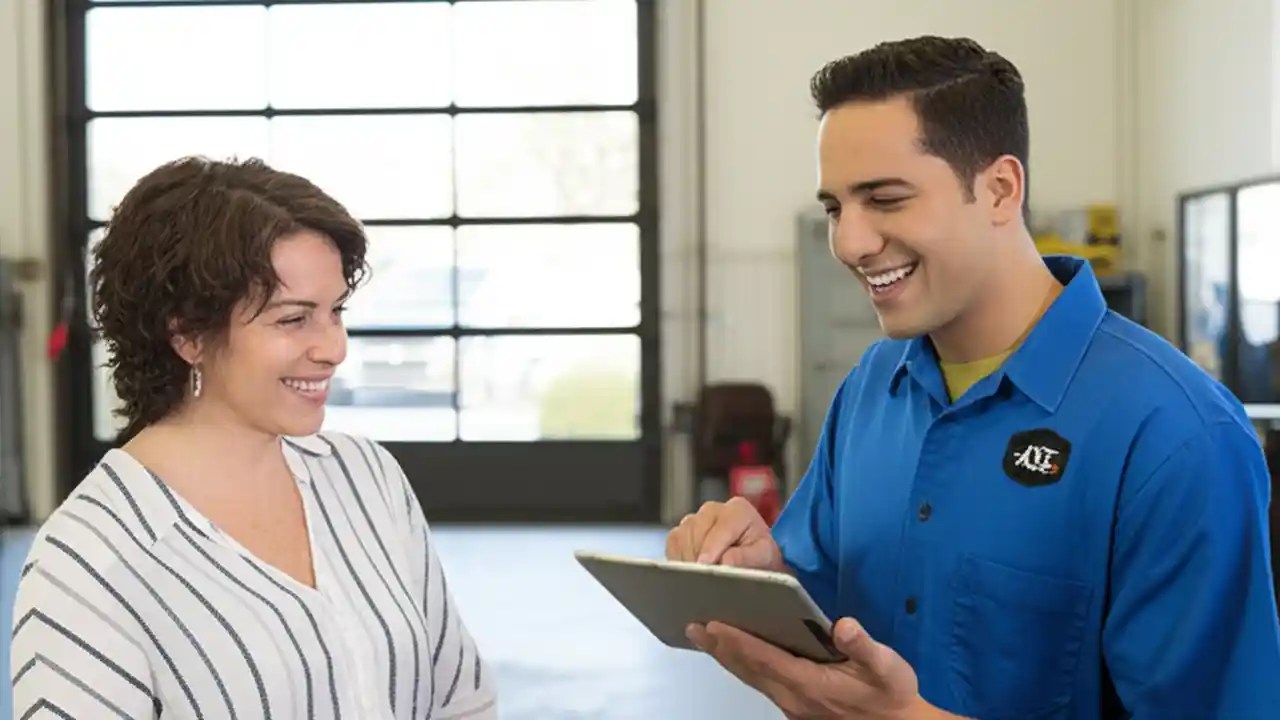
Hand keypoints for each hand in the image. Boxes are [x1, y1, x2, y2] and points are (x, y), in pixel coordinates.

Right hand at [665, 497, 785, 571]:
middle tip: (703, 579)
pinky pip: (672, 543)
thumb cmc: (759, 556)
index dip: (711, 548)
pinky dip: (678, 559)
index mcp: (738, 511)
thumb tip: (725, 561)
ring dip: (687, 559)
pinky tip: (691, 571)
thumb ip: (746, 557)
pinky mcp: (681, 531)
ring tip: (699, 577)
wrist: (752, 558)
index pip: (721, 527)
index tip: (705, 566)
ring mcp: (695, 519)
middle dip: (698, 557)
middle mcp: (714, 510)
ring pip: (682, 536)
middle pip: (697, 531)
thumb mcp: (763, 557)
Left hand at [686, 617, 958, 719]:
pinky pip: (760, 682)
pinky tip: (733, 653)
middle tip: (692, 625)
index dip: (737, 642)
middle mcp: (794, 697)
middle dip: (719, 647)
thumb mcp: (888, 669)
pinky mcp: (794, 705)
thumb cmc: (892, 696)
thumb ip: (863, 647)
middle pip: (748, 669)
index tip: (713, 625)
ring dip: (725, 657)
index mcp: (811, 684)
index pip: (765, 659)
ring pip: (750, 677)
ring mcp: (791, 704)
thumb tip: (844, 625)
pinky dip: (742, 665)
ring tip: (702, 635)